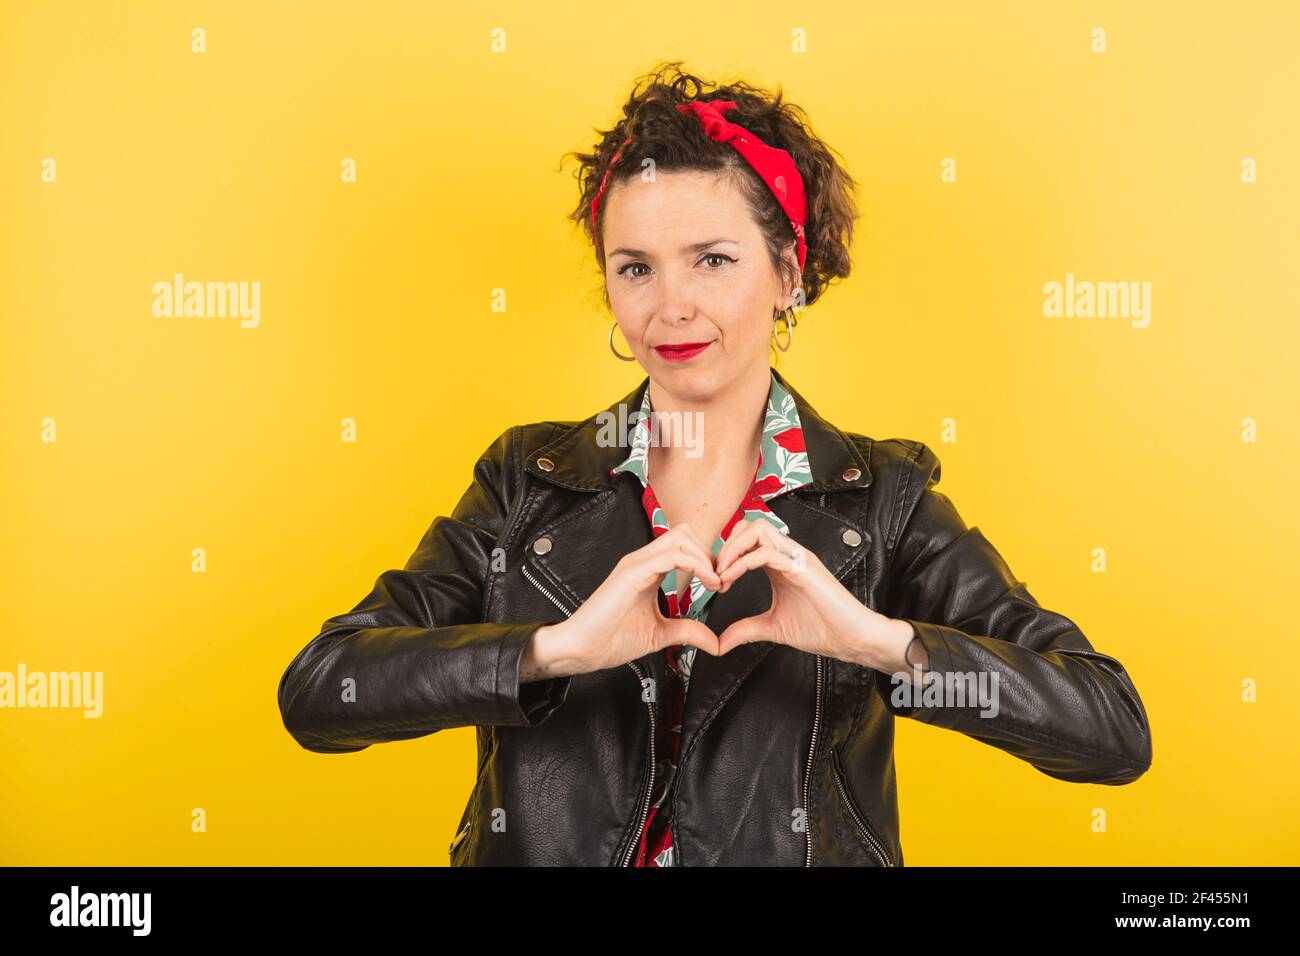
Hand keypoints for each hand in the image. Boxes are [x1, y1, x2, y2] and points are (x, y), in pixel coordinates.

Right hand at [532, 524, 722, 677]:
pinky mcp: (632, 573)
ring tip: (715, 582)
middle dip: (708, 553)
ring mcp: (636, 564)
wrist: (582, 649)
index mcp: (647, 570)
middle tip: (720, 581)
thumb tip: (714, 641)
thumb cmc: (611, 638)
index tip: (720, 585)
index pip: (683, 545)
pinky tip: (706, 584)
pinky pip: (670, 556)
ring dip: (704, 557)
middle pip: (684, 533)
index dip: (707, 560)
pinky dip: (695, 565)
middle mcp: (641, 561)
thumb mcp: (660, 634)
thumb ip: (687, 631)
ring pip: (680, 537)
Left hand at [712, 517, 908, 668]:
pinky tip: (731, 580)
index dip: (725, 555)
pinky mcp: (803, 567)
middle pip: (749, 526)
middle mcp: (788, 554)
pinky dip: (742, 562)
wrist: (852, 639)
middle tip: (714, 575)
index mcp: (780, 563)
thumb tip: (721, 643)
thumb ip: (746, 630)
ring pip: (757, 530)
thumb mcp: (773, 628)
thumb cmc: (822, 629)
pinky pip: (766, 552)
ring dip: (732, 550)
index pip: (747, 539)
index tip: (714, 582)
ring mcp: (796, 557)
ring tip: (721, 575)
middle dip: (725, 546)